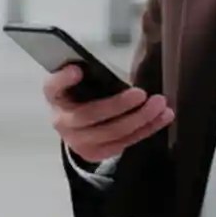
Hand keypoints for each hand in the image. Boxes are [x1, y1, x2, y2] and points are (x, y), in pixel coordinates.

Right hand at [43, 65, 174, 162]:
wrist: (76, 125)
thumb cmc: (82, 92)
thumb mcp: (80, 77)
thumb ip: (91, 70)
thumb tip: (112, 63)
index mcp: (54, 95)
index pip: (53, 86)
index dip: (63, 80)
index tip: (77, 70)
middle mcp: (60, 120)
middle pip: (89, 115)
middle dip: (118, 105)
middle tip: (141, 93)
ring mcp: (77, 141)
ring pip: (111, 133)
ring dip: (140, 119)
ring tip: (160, 105)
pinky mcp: (95, 154)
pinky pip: (124, 143)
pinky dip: (147, 129)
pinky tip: (163, 117)